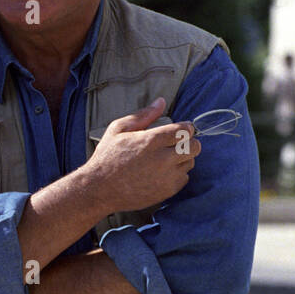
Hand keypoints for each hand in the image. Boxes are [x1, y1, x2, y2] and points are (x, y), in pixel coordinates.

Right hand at [89, 98, 200, 213]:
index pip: (185, 129)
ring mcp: (167, 176)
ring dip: (183, 158)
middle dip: (189, 142)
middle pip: (195, 146)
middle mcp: (163, 158)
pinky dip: (177, 174)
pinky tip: (162, 172)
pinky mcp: (167, 191)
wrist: (99, 190)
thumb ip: (143, 115)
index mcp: (151, 140)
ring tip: (166, 158)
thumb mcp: (118, 129)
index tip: (179, 130)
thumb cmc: (107, 157)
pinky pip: (184, 178)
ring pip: (191, 162)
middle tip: (176, 143)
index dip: (185, 127)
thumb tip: (161, 102)